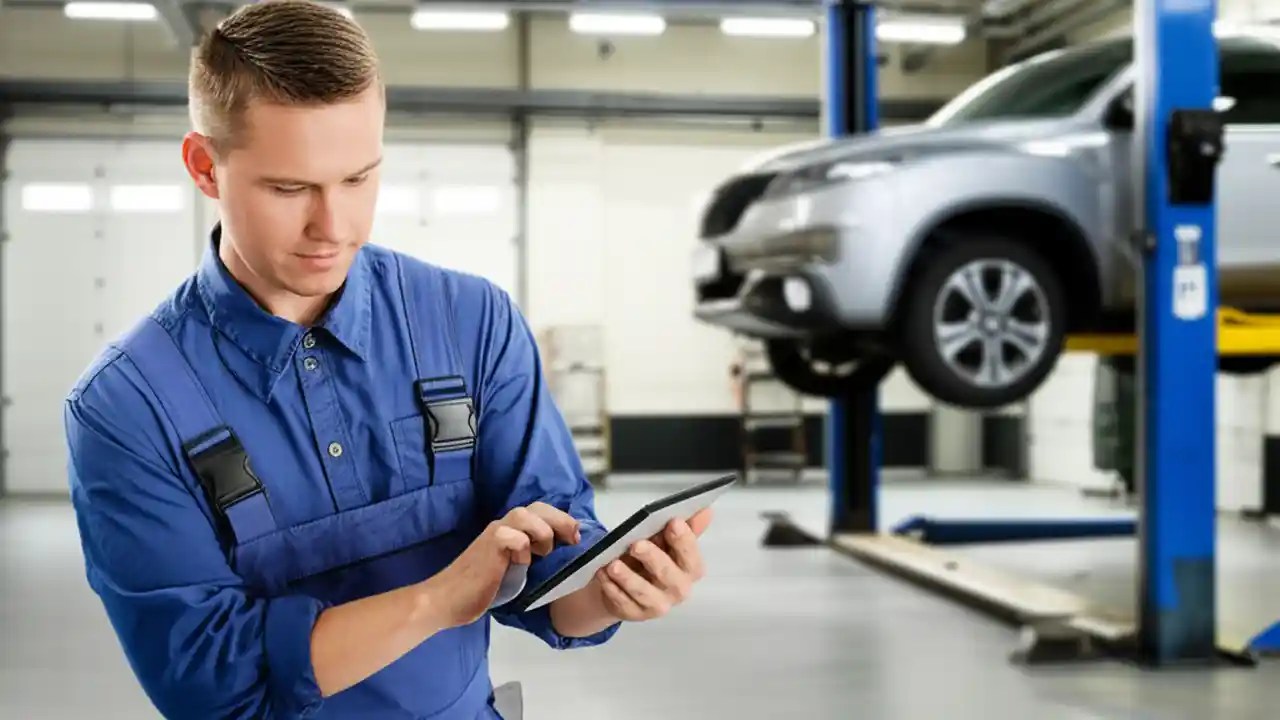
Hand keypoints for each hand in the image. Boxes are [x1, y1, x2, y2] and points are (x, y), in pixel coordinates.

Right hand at [421, 503, 579, 629]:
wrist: (447, 599)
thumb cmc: (479, 588)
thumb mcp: (513, 570)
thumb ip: (529, 557)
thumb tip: (558, 555)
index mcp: (510, 531)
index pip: (539, 512)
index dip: (561, 520)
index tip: (575, 537)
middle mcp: (502, 527)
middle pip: (535, 507)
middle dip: (560, 519)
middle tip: (572, 539)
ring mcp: (493, 534)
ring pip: (523, 514)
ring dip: (541, 531)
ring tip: (543, 551)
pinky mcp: (487, 546)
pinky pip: (510, 536)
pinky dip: (521, 547)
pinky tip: (521, 563)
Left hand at [593, 507, 712, 621]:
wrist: (627, 583)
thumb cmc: (650, 557)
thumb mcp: (665, 539)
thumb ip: (685, 527)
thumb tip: (706, 511)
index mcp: (690, 568)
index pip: (691, 555)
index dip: (684, 540)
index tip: (673, 522)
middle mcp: (678, 589)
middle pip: (669, 575)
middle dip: (652, 558)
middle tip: (636, 544)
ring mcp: (658, 605)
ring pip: (644, 593)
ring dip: (628, 578)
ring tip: (613, 565)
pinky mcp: (636, 614)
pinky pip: (623, 603)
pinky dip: (612, 589)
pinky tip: (603, 576)